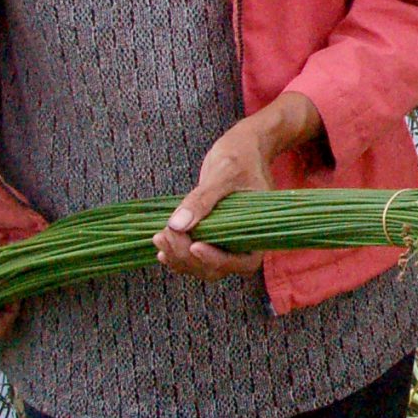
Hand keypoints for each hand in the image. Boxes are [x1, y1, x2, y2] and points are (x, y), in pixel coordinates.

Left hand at [155, 92, 322, 278]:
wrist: (242, 149)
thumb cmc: (241, 157)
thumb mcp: (224, 173)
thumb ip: (202, 199)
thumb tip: (177, 224)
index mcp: (259, 232)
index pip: (242, 263)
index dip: (218, 261)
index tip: (195, 246)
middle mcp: (244, 244)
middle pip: (216, 268)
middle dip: (188, 257)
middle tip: (166, 234)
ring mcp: (226, 242)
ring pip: (201, 265)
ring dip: (178, 257)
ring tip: (159, 236)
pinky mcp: (211, 236)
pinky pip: (193, 254)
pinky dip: (176, 252)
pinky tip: (161, 241)